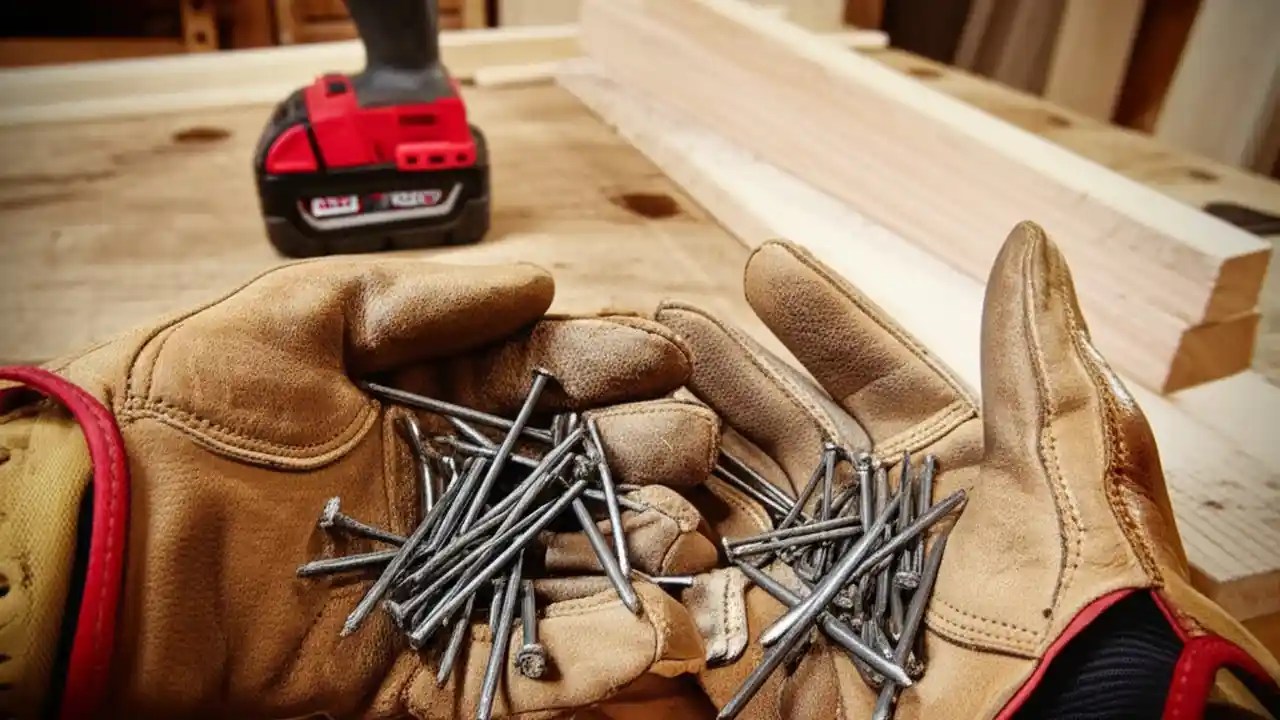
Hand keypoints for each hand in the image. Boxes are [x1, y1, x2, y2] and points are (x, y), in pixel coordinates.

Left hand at [3, 257, 721, 718]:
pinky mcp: (405, 667)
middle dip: (639, 456)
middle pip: (566, 476)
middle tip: (694, 445)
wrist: (97, 528)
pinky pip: (502, 671)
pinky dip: (576, 667)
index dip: (605, 365)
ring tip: (690, 540)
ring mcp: (432, 578)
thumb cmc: (181, 401)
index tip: (667, 355)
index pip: (540, 381)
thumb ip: (423, 301)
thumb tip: (541, 279)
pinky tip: (643, 636)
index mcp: (424, 406)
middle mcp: (444, 491)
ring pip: (555, 572)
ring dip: (630, 558)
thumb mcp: (300, 313)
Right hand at [657, 224, 1278, 717]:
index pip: (874, 373)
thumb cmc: (1080, 617)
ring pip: (734, 494)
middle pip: (787, 424)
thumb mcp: (1071, 472)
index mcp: (956, 469)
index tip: (764, 260)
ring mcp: (822, 581)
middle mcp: (880, 518)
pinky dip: (659, 543)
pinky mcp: (775, 647)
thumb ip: (1035, 360)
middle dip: (727, 369)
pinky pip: (701, 584)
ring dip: (680, 442)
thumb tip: (1030, 237)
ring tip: (621, 389)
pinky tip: (614, 493)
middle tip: (666, 320)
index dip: (821, 317)